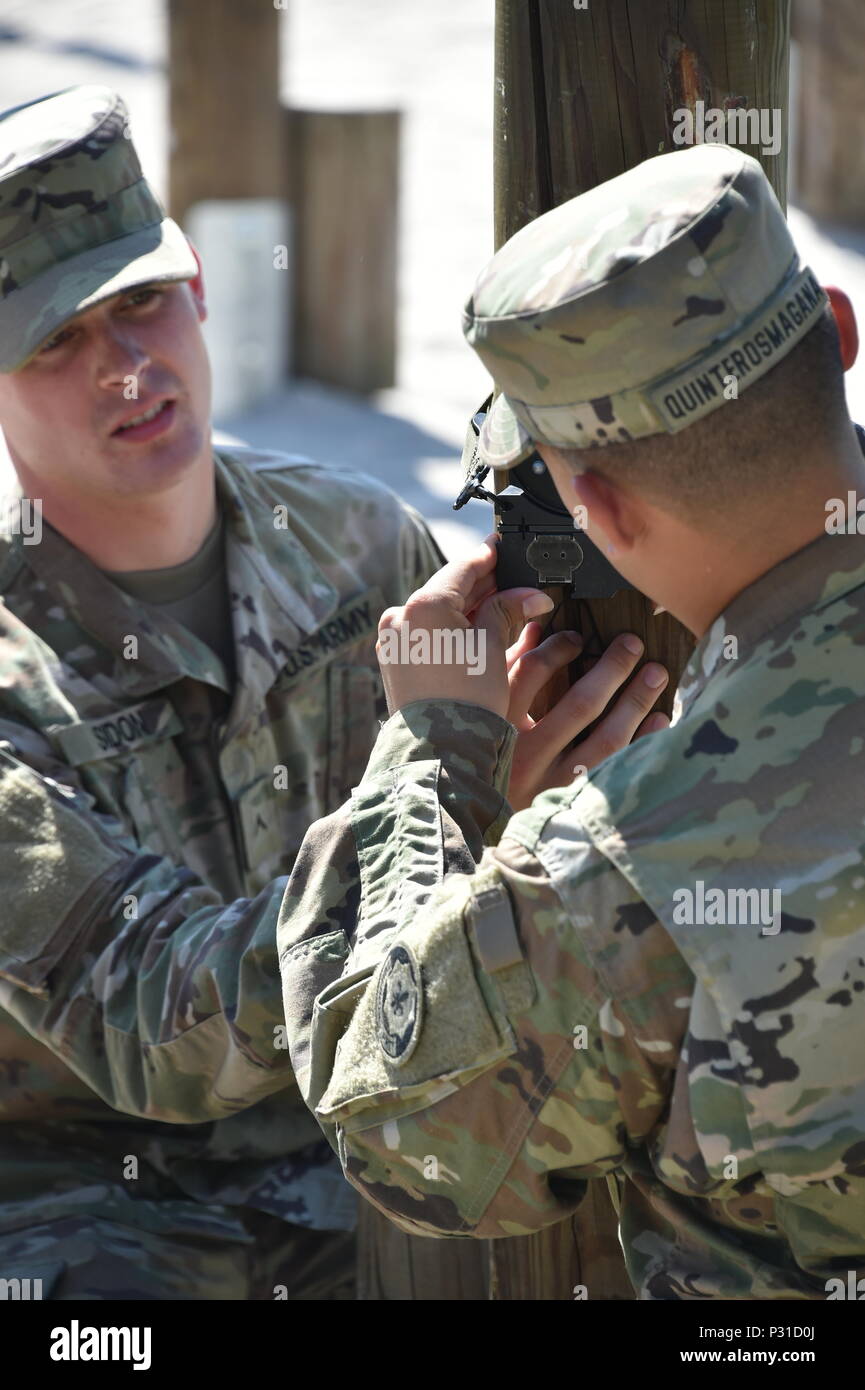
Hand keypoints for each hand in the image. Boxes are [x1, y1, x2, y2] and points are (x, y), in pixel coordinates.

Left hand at [376, 535, 553, 717]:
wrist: (441, 751)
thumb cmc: (468, 700)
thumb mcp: (493, 648)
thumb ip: (508, 611)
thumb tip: (533, 595)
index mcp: (423, 605)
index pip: (463, 567)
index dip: (489, 555)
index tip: (505, 543)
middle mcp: (401, 616)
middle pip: (451, 589)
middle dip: (486, 586)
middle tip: (518, 580)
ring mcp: (394, 639)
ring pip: (440, 611)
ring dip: (472, 608)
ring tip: (506, 606)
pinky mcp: (396, 660)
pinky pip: (429, 632)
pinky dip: (454, 628)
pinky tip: (480, 630)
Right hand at [504, 621, 670, 810]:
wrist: (479, 822)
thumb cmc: (485, 756)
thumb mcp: (489, 714)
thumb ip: (507, 671)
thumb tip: (537, 630)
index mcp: (498, 727)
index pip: (531, 674)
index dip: (558, 649)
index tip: (578, 637)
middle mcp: (527, 758)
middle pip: (581, 705)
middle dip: (613, 669)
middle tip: (633, 643)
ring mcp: (555, 785)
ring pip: (607, 740)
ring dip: (636, 702)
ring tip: (656, 673)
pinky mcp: (576, 803)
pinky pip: (620, 769)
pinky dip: (643, 741)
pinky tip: (659, 718)